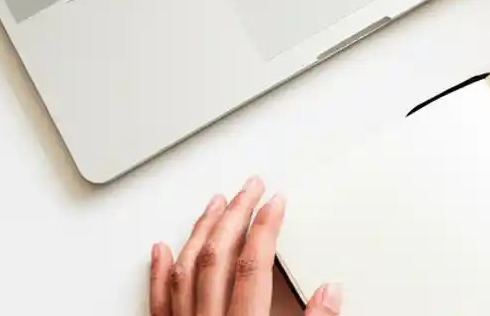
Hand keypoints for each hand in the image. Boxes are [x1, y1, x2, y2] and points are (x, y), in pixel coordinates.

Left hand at [150, 177, 341, 315]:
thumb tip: (331, 292)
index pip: (253, 264)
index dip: (266, 227)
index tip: (276, 201)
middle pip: (218, 256)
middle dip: (236, 214)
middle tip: (250, 188)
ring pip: (186, 270)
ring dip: (201, 231)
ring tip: (215, 205)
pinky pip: (159, 299)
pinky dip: (160, 271)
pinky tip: (162, 250)